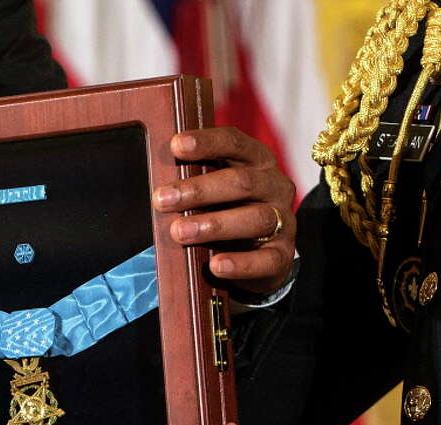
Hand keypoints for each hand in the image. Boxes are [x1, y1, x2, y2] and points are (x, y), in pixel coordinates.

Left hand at [152, 127, 296, 294]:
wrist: (261, 253)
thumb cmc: (228, 211)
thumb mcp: (214, 190)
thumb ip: (194, 180)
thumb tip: (158, 184)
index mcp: (257, 161)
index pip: (235, 142)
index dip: (207, 142)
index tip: (176, 145)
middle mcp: (274, 186)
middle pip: (242, 182)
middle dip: (199, 190)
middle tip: (162, 199)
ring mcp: (283, 220)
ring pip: (255, 218)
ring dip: (214, 225)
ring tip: (179, 232)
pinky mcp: (282, 254)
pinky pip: (266, 259)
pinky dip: (240, 263)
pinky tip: (216, 266)